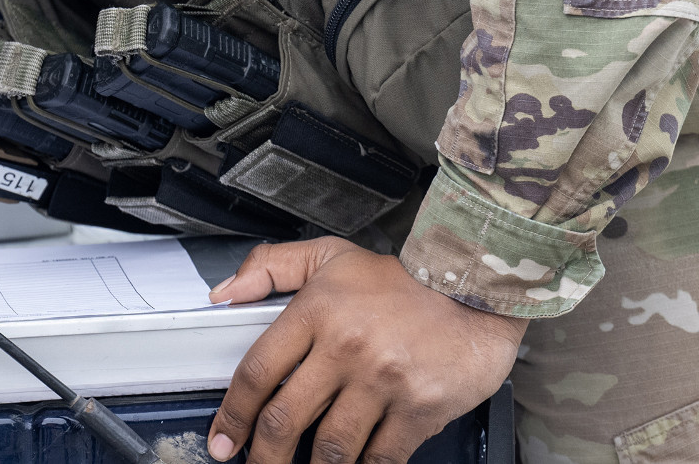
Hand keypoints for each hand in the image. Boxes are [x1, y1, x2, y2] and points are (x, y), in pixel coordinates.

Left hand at [205, 238, 524, 463]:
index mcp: (316, 312)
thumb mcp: (329, 256)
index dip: (233, 414)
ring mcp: (383, 382)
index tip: (223, 438)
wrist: (476, 284)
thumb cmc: (402, 279)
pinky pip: (381, 456)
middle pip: (286, 419)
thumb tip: (224, 291)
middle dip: (263, 455)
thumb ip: (270, 267)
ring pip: (331, 446)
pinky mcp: (419, 408)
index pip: (258, 371)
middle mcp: (345, 348)